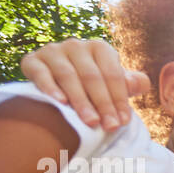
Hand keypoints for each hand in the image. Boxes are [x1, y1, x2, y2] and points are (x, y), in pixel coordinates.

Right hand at [19, 38, 148, 129]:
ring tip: (91, 122)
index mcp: (99, 48)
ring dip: (81, 100)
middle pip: (92, 76)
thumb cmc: (93, 86)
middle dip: (103, 104)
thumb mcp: (113, 84)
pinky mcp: (32, 60)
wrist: (56, 82)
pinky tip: (60, 102)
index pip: (112, 73)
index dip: (119, 98)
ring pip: (68, 76)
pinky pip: (41, 73)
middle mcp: (76, 45)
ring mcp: (53, 51)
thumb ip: (130, 83)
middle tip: (110, 127)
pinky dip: (50, 87)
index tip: (123, 122)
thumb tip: (140, 83)